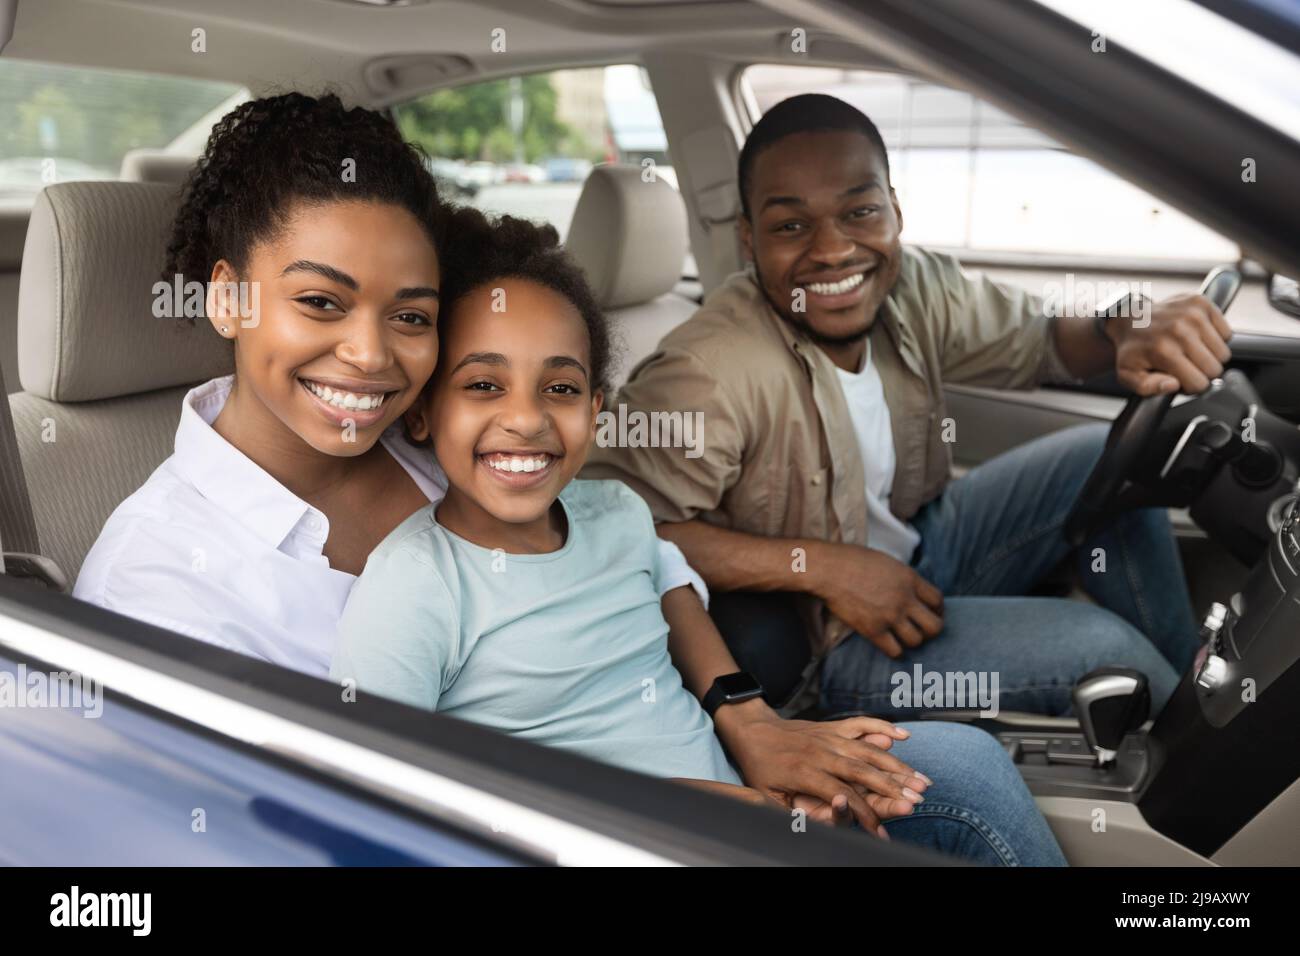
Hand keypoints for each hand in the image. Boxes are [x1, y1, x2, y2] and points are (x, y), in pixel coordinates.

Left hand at [714, 698, 930, 831]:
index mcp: (806, 773)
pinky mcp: (833, 726)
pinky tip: (904, 736)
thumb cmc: (761, 769)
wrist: (753, 730)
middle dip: (892, 788)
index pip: (843, 797)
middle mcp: (822, 753)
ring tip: (921, 780)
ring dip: (897, 765)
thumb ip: (789, 813)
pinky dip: (882, 727)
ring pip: (868, 750)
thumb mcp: (766, 797)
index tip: (880, 833)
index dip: (863, 815)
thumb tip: (809, 826)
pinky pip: (861, 724)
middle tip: (917, 802)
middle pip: (863, 772)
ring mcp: (830, 737)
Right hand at [809, 542, 943, 656]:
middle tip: (920, 629)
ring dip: (911, 640)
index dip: (937, 610)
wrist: (828, 569)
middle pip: (935, 626)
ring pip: (916, 641)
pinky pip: (895, 651)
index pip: (938, 600)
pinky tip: (888, 643)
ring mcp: (889, 616)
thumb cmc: (852, 560)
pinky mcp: (873, 630)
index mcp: (909, 578)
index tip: (930, 613)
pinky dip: (894, 650)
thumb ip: (903, 578)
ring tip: (902, 636)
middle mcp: (904, 598)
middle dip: (930, 630)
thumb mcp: (887, 561)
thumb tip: (910, 591)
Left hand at [1110, 292, 1232, 395]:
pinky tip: (1196, 337)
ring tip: (1190, 351)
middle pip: (1214, 369)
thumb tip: (1174, 384)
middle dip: (1202, 373)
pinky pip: (1227, 333)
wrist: (1129, 318)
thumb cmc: (1132, 350)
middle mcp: (1180, 330)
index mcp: (1163, 351)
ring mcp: (1193, 314)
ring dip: (1210, 356)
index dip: (1191, 387)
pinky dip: (1215, 339)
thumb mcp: (1129, 375)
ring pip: (1223, 353)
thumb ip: (1148, 387)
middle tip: (1185, 366)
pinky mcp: (1201, 303)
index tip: (1180, 379)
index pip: (1200, 383)